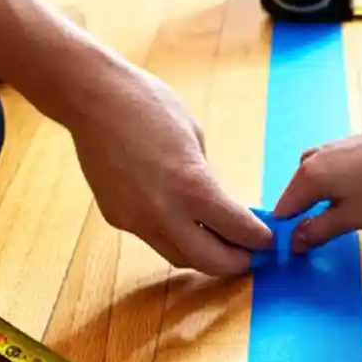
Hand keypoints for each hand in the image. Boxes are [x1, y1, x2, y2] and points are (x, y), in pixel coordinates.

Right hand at [70, 69, 272, 274]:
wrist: (92, 99)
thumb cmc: (149, 105)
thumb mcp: (195, 138)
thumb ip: (207, 179)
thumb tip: (218, 204)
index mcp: (192, 186)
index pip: (238, 230)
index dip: (259, 240)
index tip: (269, 241)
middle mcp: (164, 212)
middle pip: (210, 261)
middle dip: (236, 263)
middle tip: (250, 257)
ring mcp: (136, 220)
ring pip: (178, 257)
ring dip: (203, 256)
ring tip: (219, 247)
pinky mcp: (117, 218)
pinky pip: (152, 238)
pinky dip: (172, 236)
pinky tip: (180, 223)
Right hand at [272, 116, 361, 251]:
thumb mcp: (353, 216)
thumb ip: (318, 231)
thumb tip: (293, 243)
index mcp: (305, 177)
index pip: (281, 212)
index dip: (287, 234)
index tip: (303, 251)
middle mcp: (307, 160)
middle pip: (294, 199)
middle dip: (306, 219)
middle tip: (333, 235)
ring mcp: (322, 150)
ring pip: (311, 187)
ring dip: (321, 205)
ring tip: (349, 215)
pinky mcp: (338, 147)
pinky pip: (323, 176)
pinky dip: (332, 190)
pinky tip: (356, 196)